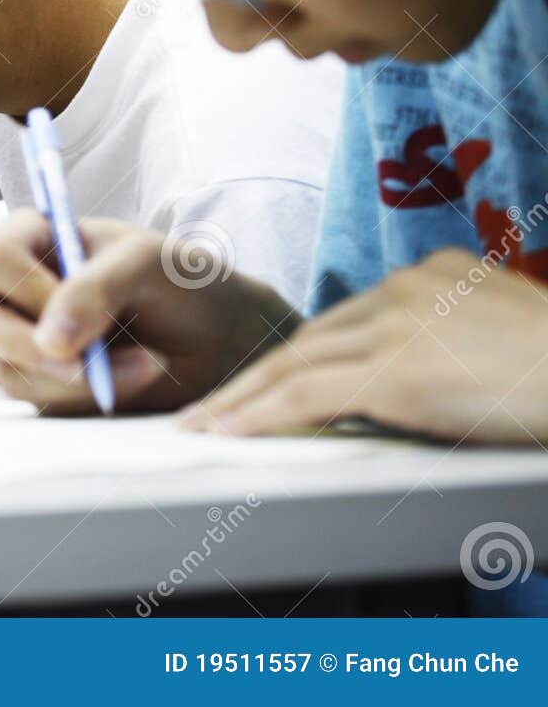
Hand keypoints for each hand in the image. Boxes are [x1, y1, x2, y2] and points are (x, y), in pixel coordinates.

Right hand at [0, 208, 294, 413]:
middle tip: (80, 363)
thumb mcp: (147, 264)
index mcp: (31, 239)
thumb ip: (96, 288)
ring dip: (76, 375)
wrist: (218, 338)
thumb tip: (50, 340)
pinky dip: (88, 396)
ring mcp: (20, 338)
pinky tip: (132, 377)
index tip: (79, 305)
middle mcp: (13, 288)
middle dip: (18, 343)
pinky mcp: (39, 383)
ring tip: (142, 361)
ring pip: (5, 367)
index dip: (25, 289)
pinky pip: (37, 400)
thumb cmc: (180, 282)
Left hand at [184, 249, 547, 442]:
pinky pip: (307, 393)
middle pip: (310, 338)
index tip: (263, 381)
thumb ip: (452, 351)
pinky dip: (259, 414)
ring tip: (204, 425)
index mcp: (435, 275)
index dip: (298, 356)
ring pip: (296, 363)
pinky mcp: (397, 368)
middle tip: (211, 407)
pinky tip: (229, 432)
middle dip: (257, 378)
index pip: (346, 321)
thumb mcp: (503, 345)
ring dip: (243, 399)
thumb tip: (419, 387)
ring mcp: (399, 324)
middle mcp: (407, 287)